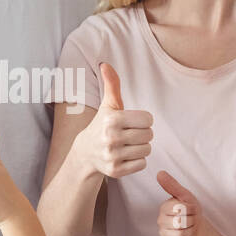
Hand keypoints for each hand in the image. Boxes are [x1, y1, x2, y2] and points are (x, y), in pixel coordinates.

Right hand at [72, 62, 153, 178]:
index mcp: (112, 119)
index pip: (148, 119)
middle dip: (143, 134)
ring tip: (128, 145)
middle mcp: (111, 138)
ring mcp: (113, 156)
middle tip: (130, 134)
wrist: (85, 153)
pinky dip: (138, 161)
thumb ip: (111, 84)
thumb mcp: (107, 105)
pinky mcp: (115, 171)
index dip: (143, 120)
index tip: (132, 121)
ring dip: (141, 147)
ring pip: (147, 150)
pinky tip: (126, 156)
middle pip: (149, 135)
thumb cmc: (102, 125)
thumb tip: (105, 64)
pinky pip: (142, 164)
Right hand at [155, 170, 206, 235]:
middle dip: (191, 221)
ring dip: (190, 231)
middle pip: (180, 222)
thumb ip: (173, 185)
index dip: (190, 209)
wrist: (198, 230)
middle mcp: (161, 221)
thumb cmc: (192, 212)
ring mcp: (163, 234)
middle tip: (190, 220)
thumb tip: (160, 173)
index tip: (190, 209)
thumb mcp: (186, 196)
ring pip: (181, 234)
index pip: (178, 208)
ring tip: (189, 228)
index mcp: (164, 207)